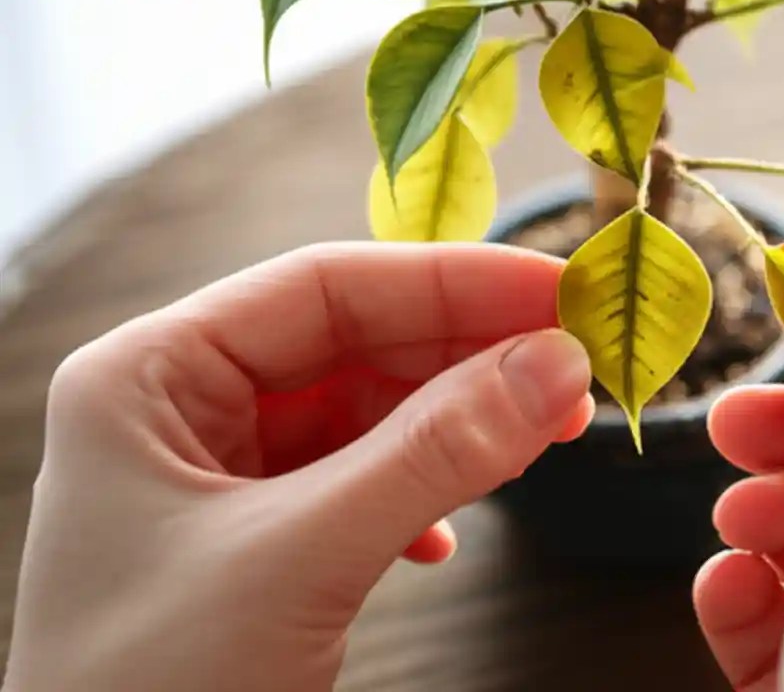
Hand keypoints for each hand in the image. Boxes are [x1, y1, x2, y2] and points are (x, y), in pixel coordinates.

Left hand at [5, 243, 592, 691]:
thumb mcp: (297, 561)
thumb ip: (432, 456)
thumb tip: (556, 367)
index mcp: (148, 378)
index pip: (323, 289)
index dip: (451, 282)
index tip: (558, 291)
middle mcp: (181, 411)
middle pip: (354, 345)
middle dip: (468, 354)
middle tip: (576, 362)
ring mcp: (220, 480)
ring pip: (367, 415)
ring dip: (458, 424)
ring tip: (545, 431)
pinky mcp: (259, 542)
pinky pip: (360, 482)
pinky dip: (422, 495)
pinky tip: (453, 532)